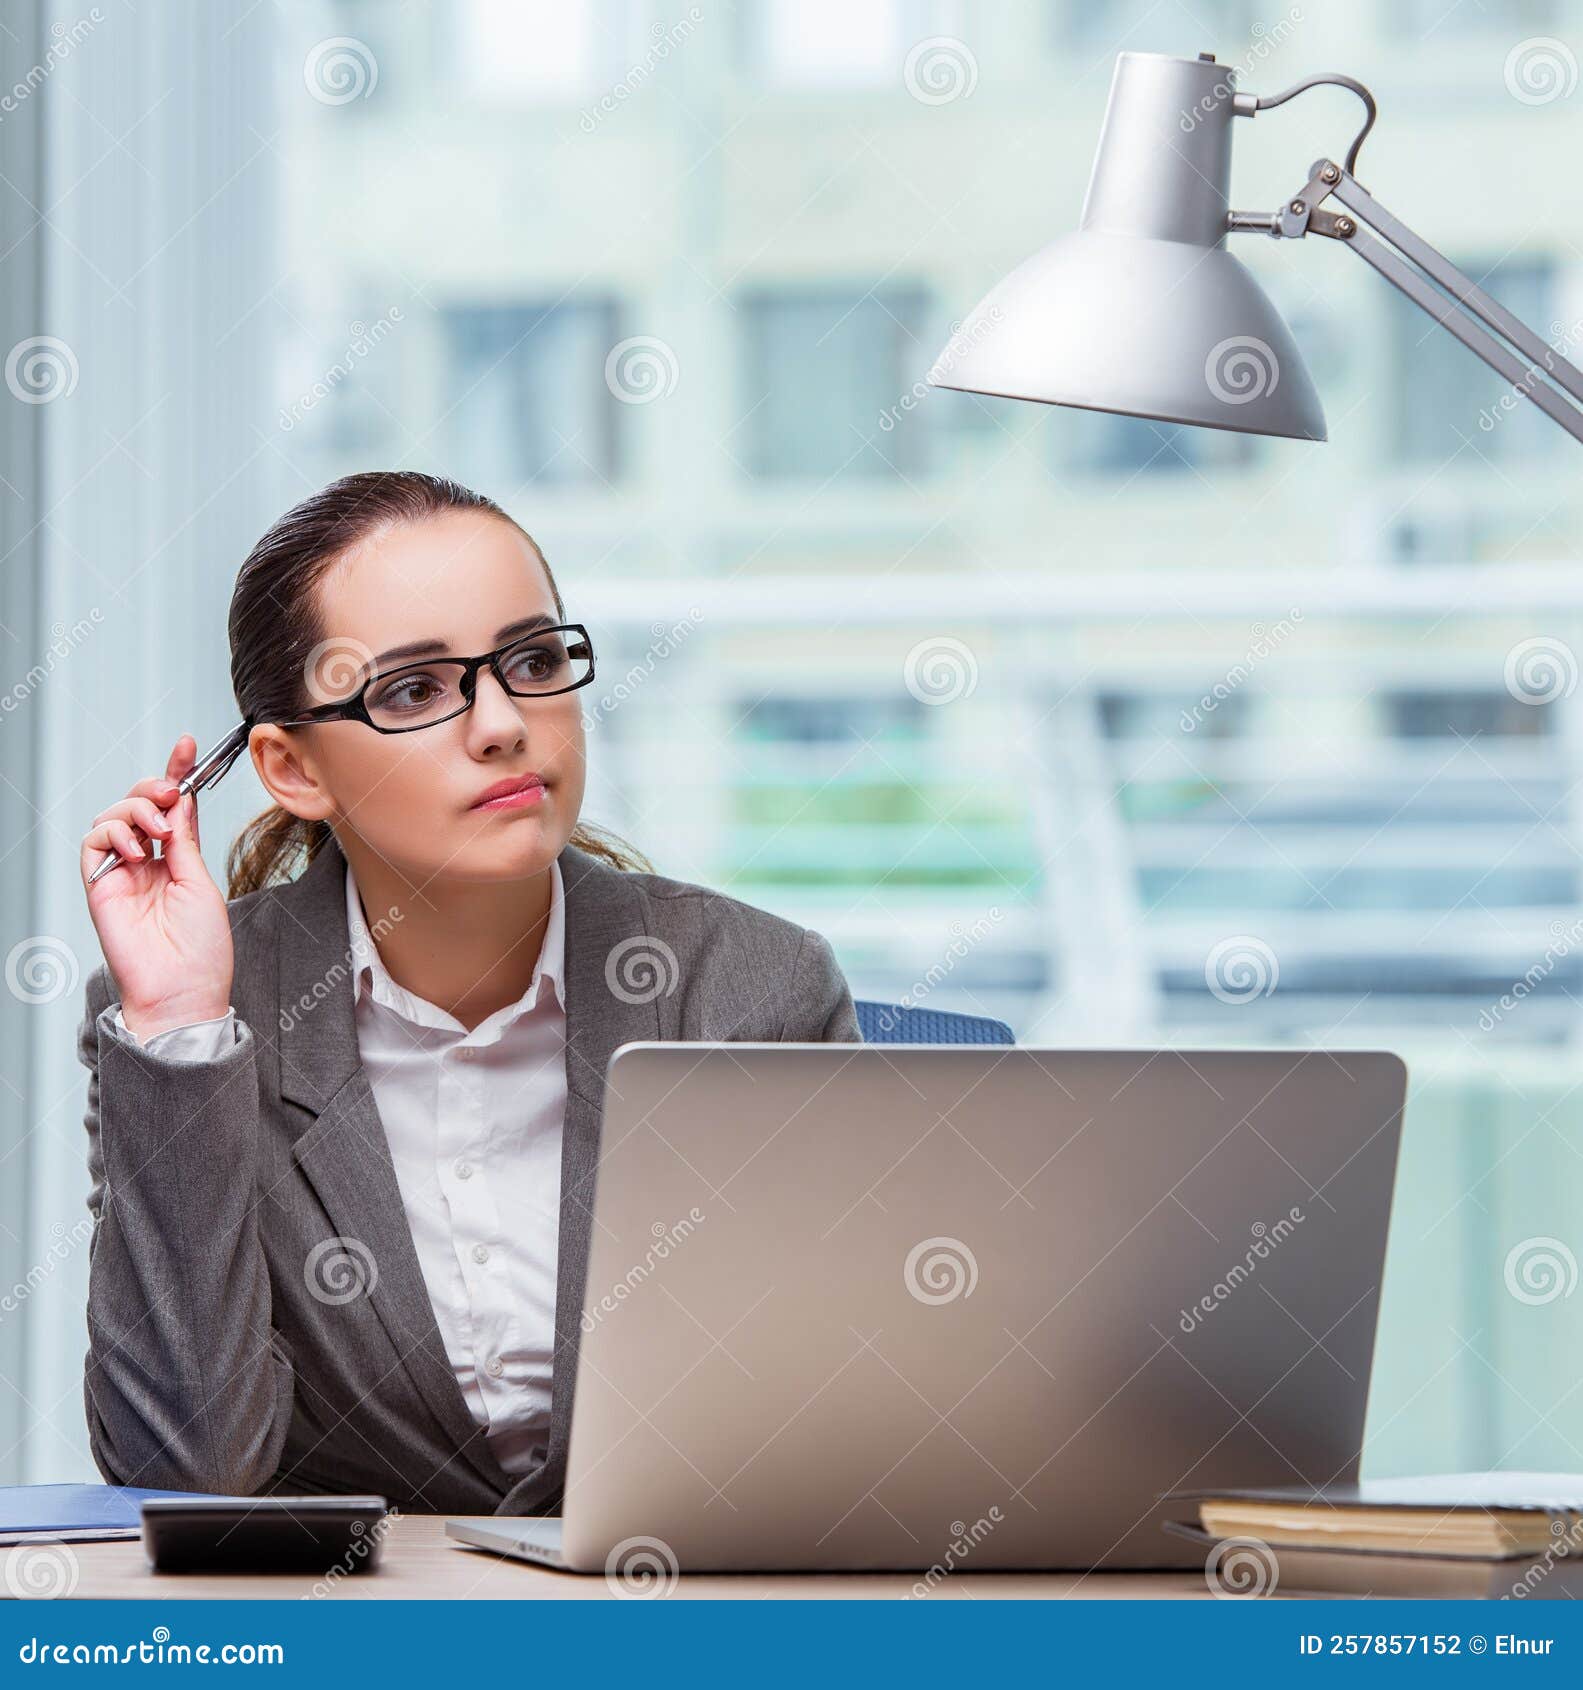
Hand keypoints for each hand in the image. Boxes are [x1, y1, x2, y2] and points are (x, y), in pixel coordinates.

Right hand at [80, 734, 233, 1040]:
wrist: (182, 991)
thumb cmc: (201, 950)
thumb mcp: (201, 883)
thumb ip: (185, 841)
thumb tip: (183, 799)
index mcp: (177, 862)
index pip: (173, 808)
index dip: (177, 774)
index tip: (187, 745)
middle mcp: (148, 863)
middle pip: (138, 805)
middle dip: (152, 788)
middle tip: (170, 793)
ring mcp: (122, 873)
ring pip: (112, 817)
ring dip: (136, 811)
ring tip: (159, 833)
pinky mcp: (100, 886)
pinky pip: (93, 843)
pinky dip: (114, 834)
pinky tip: (137, 850)